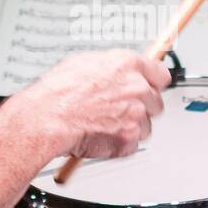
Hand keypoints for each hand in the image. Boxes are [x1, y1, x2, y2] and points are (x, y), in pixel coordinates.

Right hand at [22, 50, 170, 161]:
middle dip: (141, 107)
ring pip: (146, 125)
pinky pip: (132, 144)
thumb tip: (117, 69)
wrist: (47, 118)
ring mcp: (136, 114)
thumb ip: (111, 67)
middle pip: (155, 101)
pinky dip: (119, 144)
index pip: (160, 74)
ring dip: (130, 127)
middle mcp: (137, 88)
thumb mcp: (84, 62)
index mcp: (128, 65)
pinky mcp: (129, 138)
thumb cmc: (58, 92)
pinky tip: (102, 135)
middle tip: (119, 110)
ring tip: (105, 124)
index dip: (153, 82)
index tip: (150, 87)